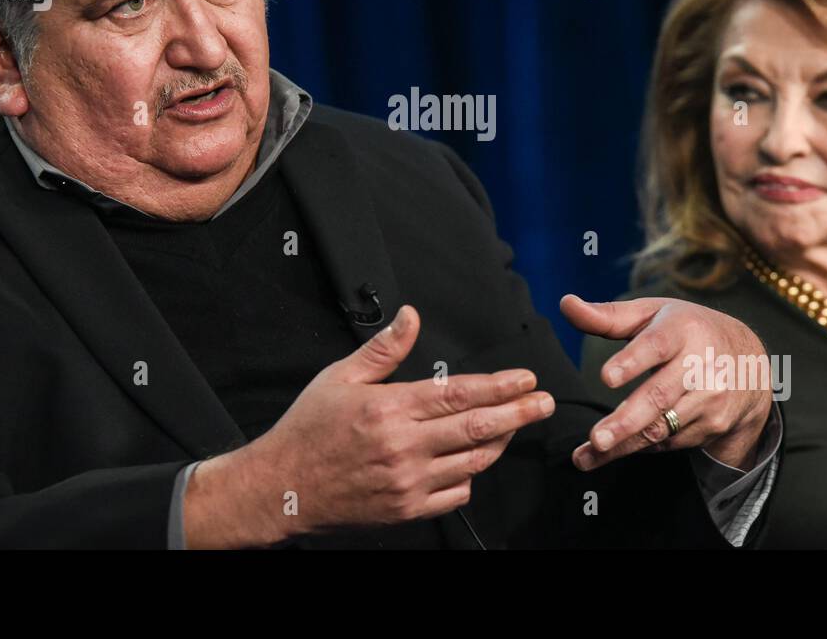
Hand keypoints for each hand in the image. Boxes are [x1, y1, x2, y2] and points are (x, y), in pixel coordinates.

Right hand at [188, 304, 554, 545]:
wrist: (282, 488)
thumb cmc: (308, 429)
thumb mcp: (339, 377)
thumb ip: (383, 349)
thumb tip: (411, 316)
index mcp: (390, 409)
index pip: (459, 393)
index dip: (499, 386)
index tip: (525, 379)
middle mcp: (404, 447)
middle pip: (478, 428)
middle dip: (519, 413)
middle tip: (545, 403)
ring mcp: (408, 483)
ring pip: (473, 462)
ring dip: (499, 442)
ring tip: (513, 425)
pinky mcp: (407, 510)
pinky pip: (456, 495)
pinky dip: (470, 477)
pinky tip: (471, 460)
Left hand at [561, 294, 771, 470]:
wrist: (748, 362)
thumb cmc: (686, 331)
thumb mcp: (654, 314)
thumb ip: (608, 315)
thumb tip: (565, 304)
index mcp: (682, 330)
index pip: (656, 345)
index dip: (632, 361)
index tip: (606, 377)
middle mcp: (701, 365)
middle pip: (660, 396)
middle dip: (627, 421)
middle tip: (597, 438)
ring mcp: (710, 399)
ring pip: (662, 428)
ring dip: (623, 445)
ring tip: (587, 457)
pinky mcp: (713, 425)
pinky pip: (669, 441)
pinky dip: (639, 448)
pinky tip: (614, 451)